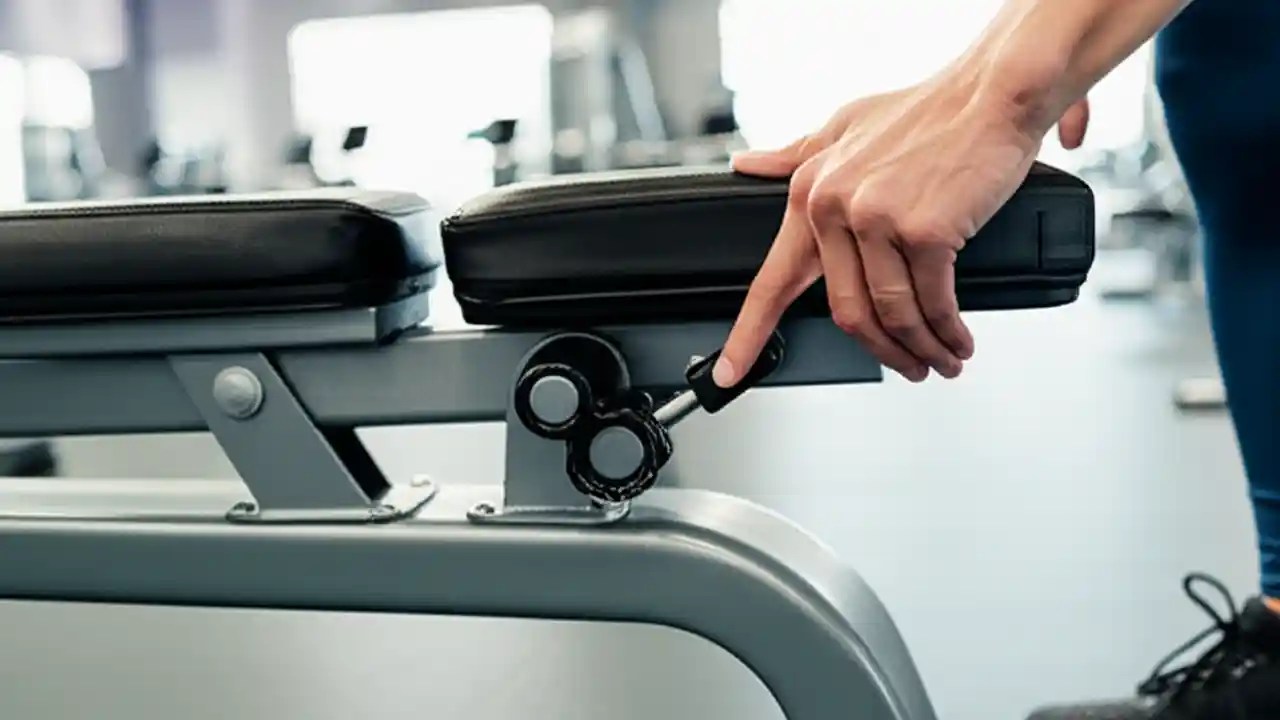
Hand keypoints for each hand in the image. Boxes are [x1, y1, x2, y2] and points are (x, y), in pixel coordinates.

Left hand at [714, 72, 1087, 386]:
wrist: (993, 93)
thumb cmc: (929, 112)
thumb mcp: (846, 126)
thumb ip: (797, 154)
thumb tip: (748, 164)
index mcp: (810, 192)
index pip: (772, 279)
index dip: (747, 334)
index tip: (728, 373)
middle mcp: (834, 208)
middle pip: (847, 312)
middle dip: (883, 353)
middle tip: (910, 368)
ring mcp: (876, 220)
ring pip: (891, 315)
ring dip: (922, 349)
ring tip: (944, 359)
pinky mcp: (923, 231)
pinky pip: (932, 303)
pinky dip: (948, 332)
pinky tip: (960, 341)